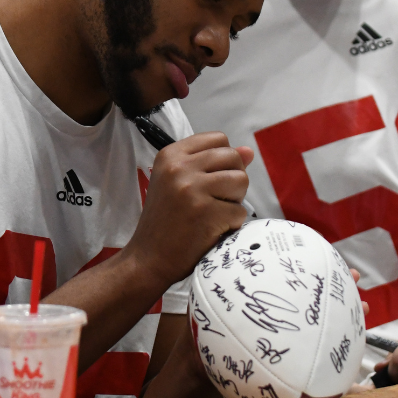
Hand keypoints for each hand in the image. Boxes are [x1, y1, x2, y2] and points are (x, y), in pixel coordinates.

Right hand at [124, 132, 250, 288]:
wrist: (149, 258)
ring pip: (241, 181)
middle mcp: (179, 167)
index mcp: (170, 155)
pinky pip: (240, 212)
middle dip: (232, 179)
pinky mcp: (207, 213)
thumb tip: (249, 151)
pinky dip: (231, 224)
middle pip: (233, 157)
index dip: (224, 159)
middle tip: (214, 199)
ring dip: (235, 200)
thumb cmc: (166, 220)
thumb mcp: (178, 182)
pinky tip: (212, 230)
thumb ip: (212, 164)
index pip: (218, 139)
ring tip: (215, 212)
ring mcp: (193, 189)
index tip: (211, 178)